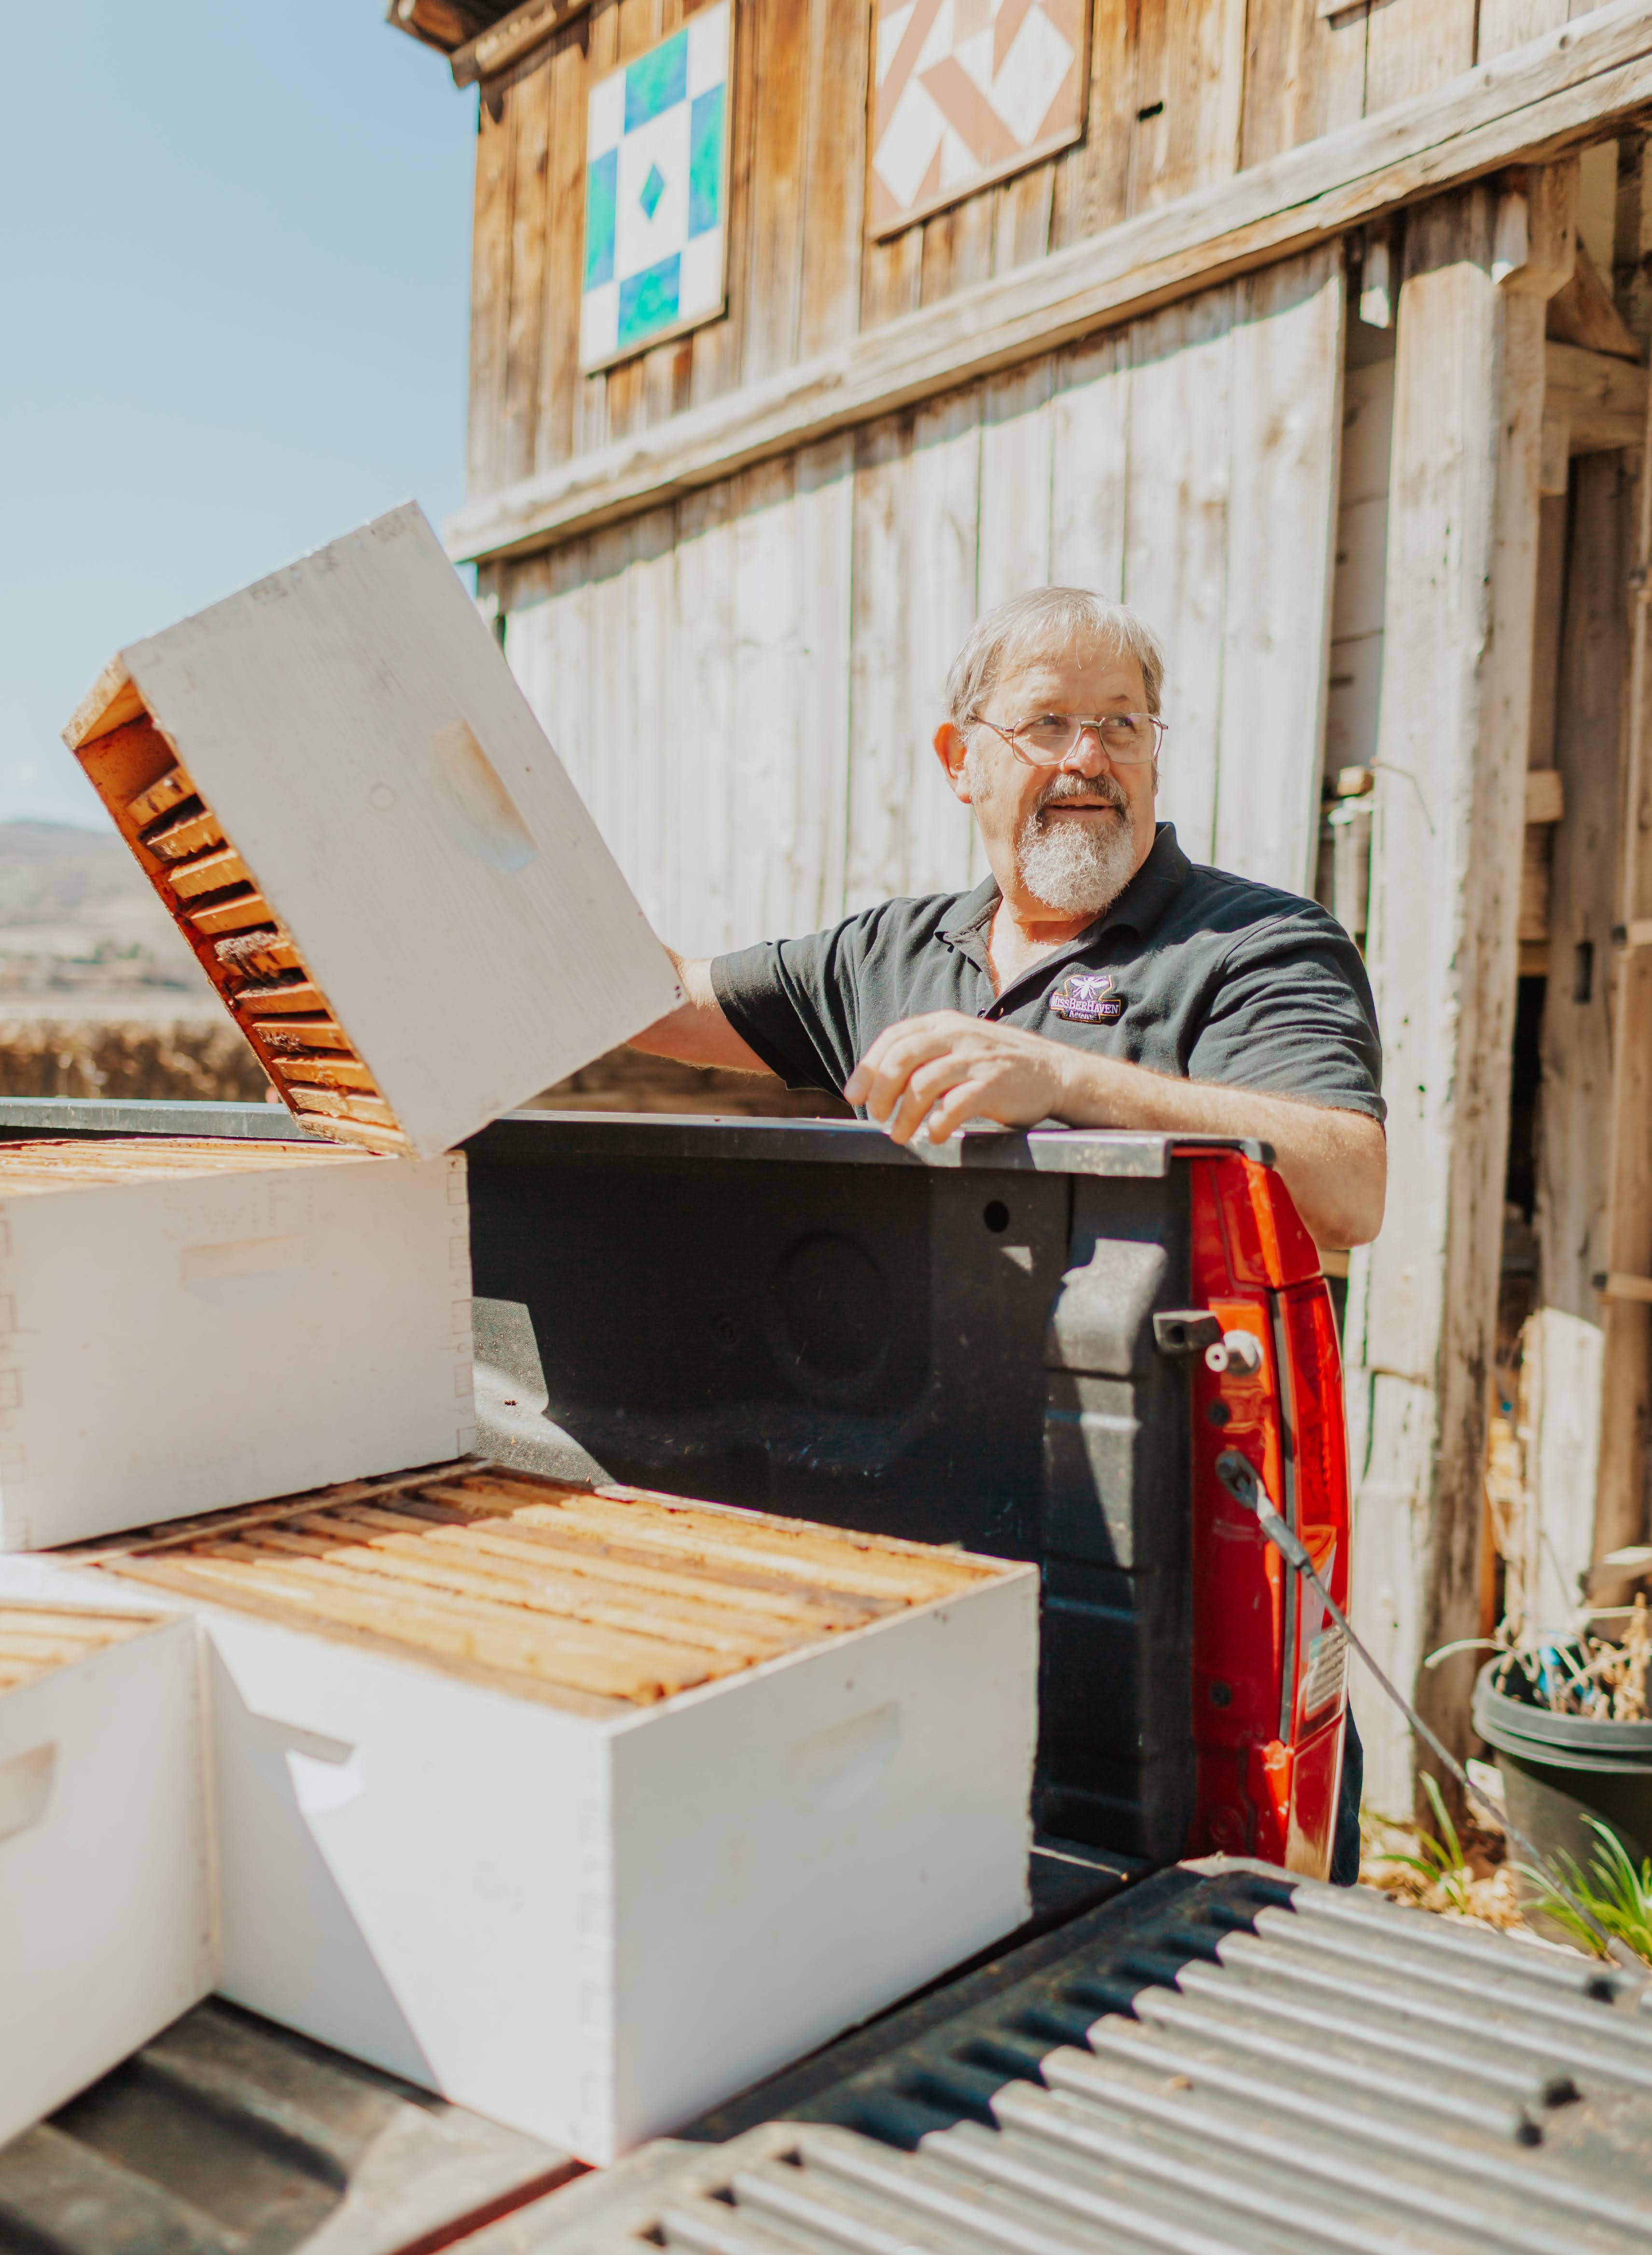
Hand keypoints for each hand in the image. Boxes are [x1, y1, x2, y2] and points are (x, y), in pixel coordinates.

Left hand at [844, 1012, 1073, 1144]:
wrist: (1056, 1072)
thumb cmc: (1001, 1067)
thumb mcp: (961, 1046)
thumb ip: (928, 1055)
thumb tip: (881, 1083)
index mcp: (944, 1024)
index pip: (894, 1038)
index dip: (868, 1067)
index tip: (854, 1095)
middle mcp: (958, 1036)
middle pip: (902, 1059)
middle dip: (881, 1092)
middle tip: (877, 1117)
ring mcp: (977, 1059)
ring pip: (923, 1084)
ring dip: (905, 1115)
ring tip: (901, 1134)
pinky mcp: (994, 1084)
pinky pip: (955, 1105)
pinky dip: (938, 1124)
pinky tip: (936, 1136)